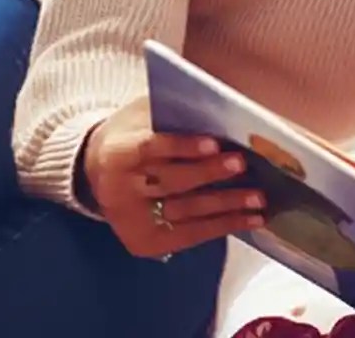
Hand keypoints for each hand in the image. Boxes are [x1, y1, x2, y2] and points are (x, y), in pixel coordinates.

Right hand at [81, 96, 265, 258]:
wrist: (97, 169)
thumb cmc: (134, 135)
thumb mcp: (143, 116)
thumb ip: (174, 115)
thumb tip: (222, 113)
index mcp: (117, 152)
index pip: (150, 148)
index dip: (183, 146)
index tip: (214, 143)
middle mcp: (119, 190)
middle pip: (170, 182)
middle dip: (209, 174)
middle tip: (242, 165)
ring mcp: (131, 220)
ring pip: (185, 212)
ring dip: (226, 205)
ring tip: (258, 198)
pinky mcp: (145, 242)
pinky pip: (190, 235)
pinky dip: (224, 226)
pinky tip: (250, 219)